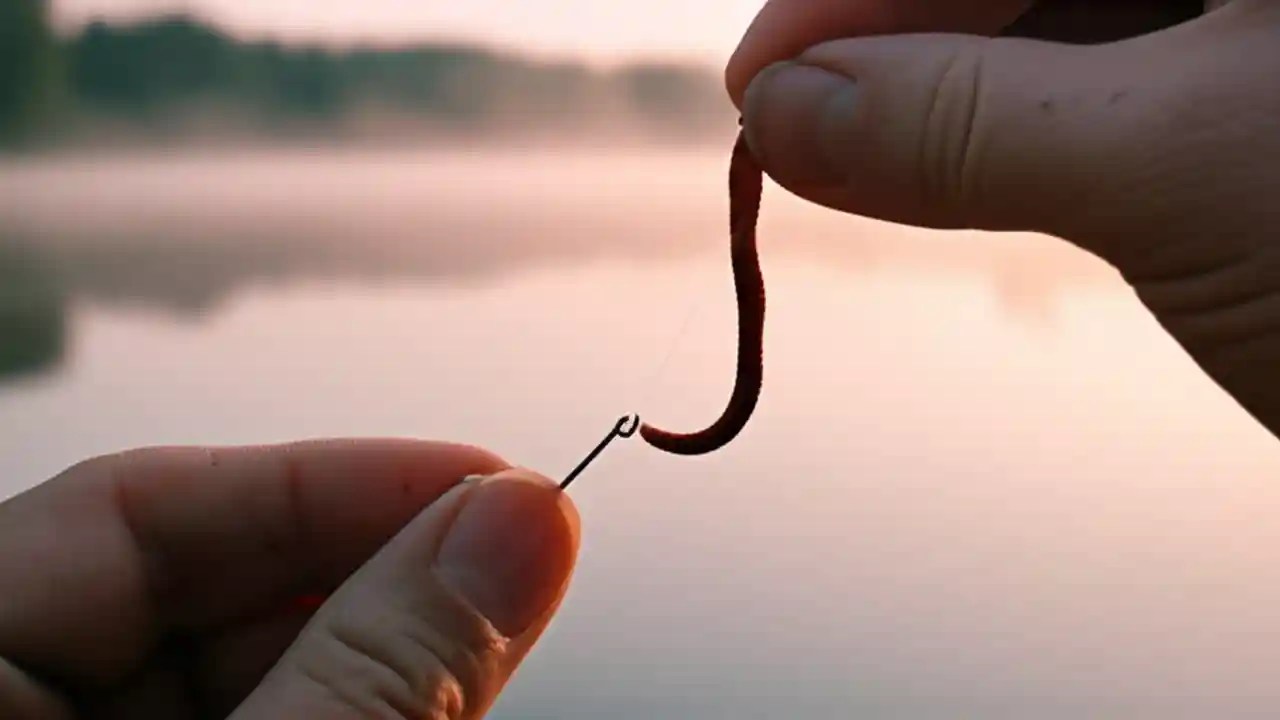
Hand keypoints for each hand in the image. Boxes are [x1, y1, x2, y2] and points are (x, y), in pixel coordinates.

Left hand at [0, 441, 578, 718]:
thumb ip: (374, 672)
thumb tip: (518, 529)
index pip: (129, 508)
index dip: (329, 479)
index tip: (484, 479)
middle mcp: (2, 718)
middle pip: (196, 586)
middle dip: (368, 567)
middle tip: (514, 559)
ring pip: (237, 663)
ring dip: (374, 644)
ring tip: (485, 634)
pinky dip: (349, 705)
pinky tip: (423, 693)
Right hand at [727, 0, 1279, 435]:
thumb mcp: (1172, 162)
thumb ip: (964, 120)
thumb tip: (780, 109)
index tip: (752, 86)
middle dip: (878, 52)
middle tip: (782, 131)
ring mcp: (1231, 52)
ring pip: (1034, 51)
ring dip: (923, 110)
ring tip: (832, 163)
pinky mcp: (1227, 126)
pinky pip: (1080, 110)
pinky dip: (990, 151)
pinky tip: (929, 179)